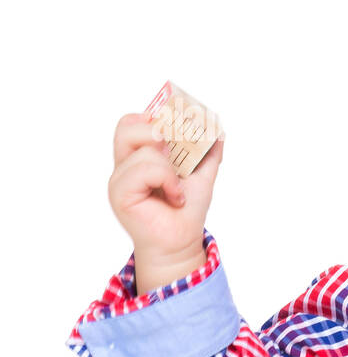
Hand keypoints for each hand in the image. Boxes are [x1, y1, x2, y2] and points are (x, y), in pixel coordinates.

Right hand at [108, 112, 224, 259]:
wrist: (182, 240)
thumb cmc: (186, 210)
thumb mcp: (202, 175)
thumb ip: (208, 153)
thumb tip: (219, 130)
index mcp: (138, 156)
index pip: (132, 123)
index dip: (151, 116)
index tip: (175, 125)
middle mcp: (125, 165)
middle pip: (127, 126)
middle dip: (157, 130)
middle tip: (173, 149)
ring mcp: (120, 178)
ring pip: (144, 149)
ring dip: (170, 167)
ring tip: (178, 188)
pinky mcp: (120, 192)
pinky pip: (145, 169)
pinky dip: (167, 180)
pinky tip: (174, 196)